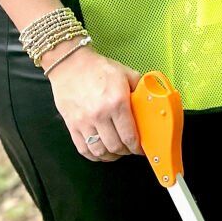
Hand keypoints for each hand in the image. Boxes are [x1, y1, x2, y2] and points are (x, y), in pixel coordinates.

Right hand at [47, 45, 142, 161]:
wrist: (70, 64)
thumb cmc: (98, 68)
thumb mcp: (126, 73)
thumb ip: (140, 88)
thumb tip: (151, 100)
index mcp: (117, 102)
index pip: (130, 135)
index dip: (137, 147)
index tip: (141, 148)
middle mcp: (100, 114)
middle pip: (116, 146)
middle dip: (126, 151)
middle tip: (130, 149)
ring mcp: (84, 122)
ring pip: (100, 151)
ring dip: (111, 156)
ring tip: (117, 152)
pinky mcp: (72, 125)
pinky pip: (83, 148)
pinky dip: (93, 155)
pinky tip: (100, 152)